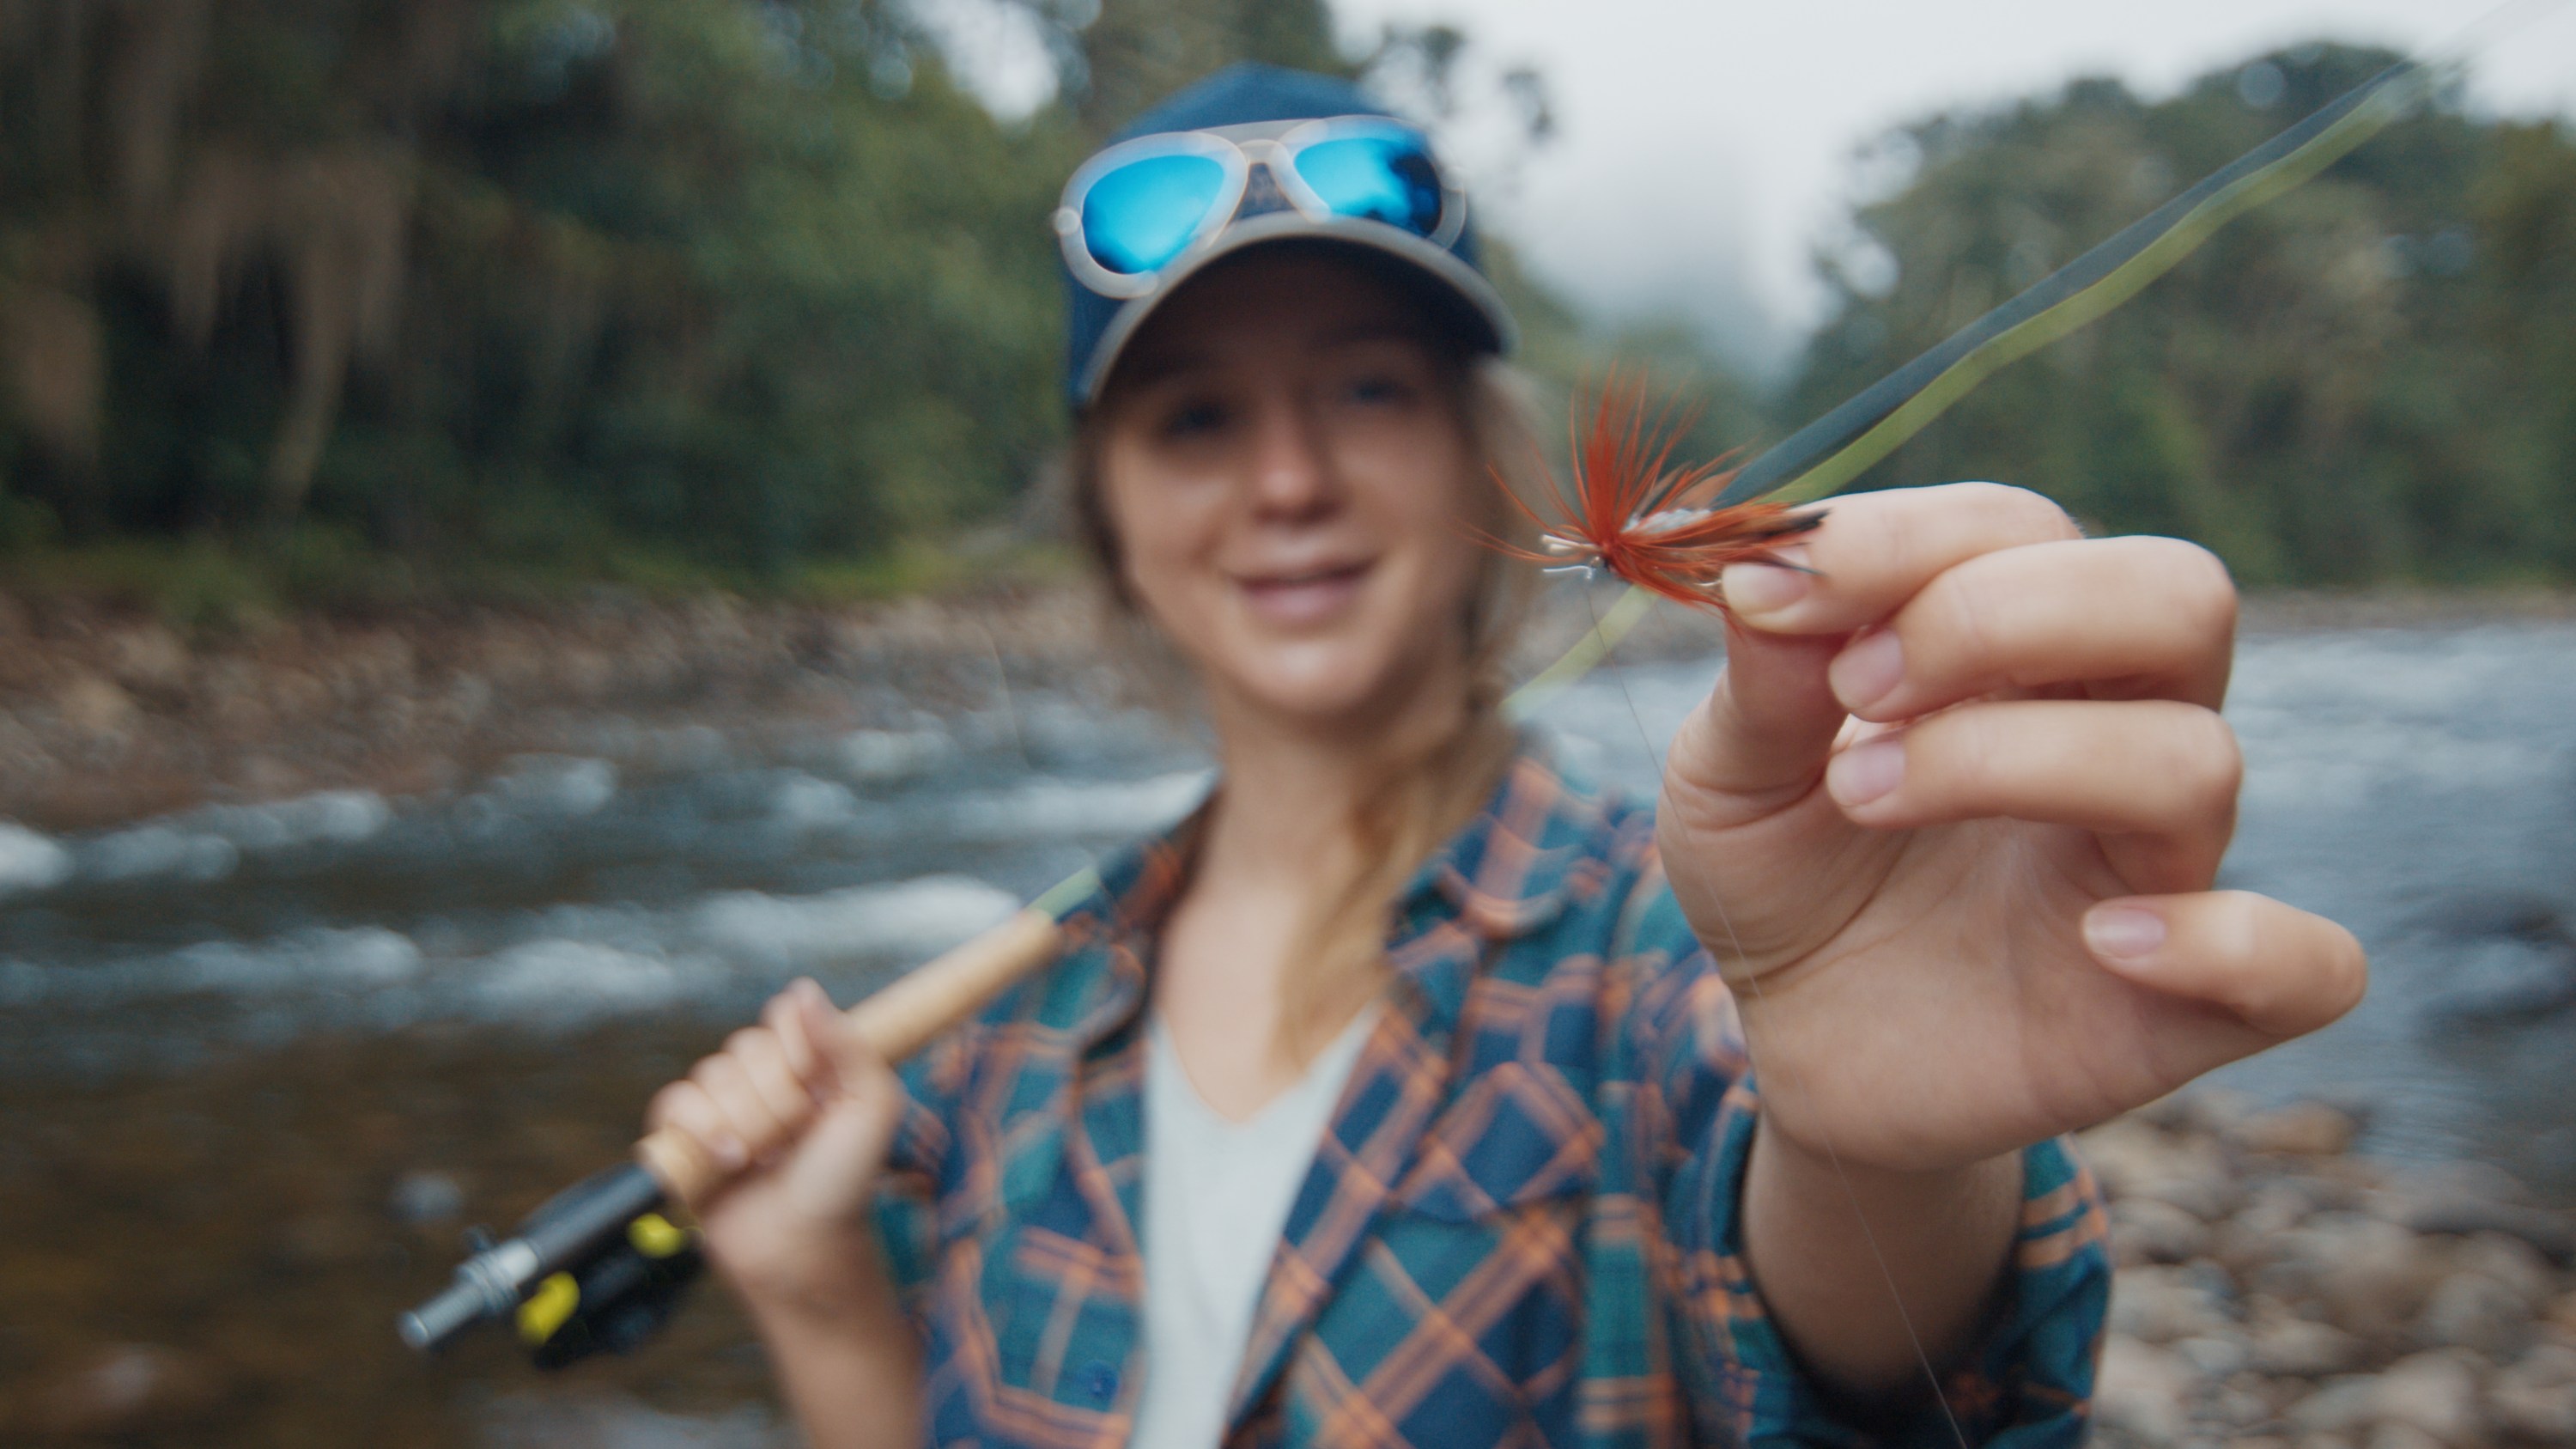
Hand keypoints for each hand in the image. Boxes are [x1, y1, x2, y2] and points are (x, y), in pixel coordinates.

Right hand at [644, 978, 904, 1303]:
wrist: (802, 1248)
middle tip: (796, 1138)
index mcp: (809, 1061)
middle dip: (775, 1098)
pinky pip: (673, 1102)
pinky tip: (728, 1160)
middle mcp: (763, 1077)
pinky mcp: (686, 1136)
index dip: (797, 1048)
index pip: (784, 1014)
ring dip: (741, 1120)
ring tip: (762, 1158)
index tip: (819, 1089)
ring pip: (711, 1073)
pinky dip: (699, 1130)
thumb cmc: (844, 1182)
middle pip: (746, 1045)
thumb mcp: (872, 1107)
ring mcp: (723, 1105)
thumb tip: (803, 991)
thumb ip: (848, 1044)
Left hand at [1656, 483, 2365, 1173]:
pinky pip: (2309, 967)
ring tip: (1865, 795)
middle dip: (2004, 614)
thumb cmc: (1783, 873)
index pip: (2022, 526)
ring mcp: (2161, 866)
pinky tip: (2104, 942)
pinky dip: (2228, 943)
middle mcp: (2117, 728)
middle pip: (2177, 594)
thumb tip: (1768, 566)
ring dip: (2013, 760)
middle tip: (1858, 690)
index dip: (1904, 543)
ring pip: (2196, 761)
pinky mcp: (2186, 1010)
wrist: (1794, 1039)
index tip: (1772, 599)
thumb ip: (1759, 678)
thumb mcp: (1726, 774)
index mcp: (2020, 645)